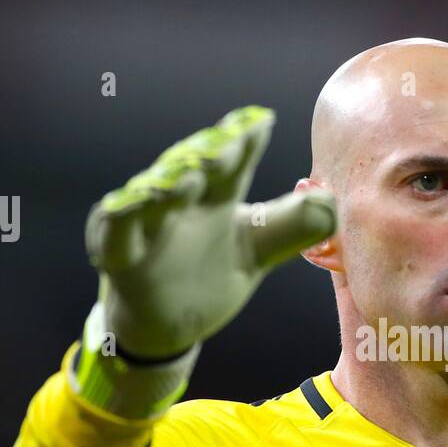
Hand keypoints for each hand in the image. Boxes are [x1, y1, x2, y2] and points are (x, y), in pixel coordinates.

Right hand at [85, 105, 336, 360]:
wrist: (170, 324)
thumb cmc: (210, 273)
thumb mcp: (257, 250)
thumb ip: (291, 226)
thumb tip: (332, 204)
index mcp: (217, 195)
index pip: (234, 161)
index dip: (245, 140)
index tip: (262, 122)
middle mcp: (182, 201)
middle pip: (193, 169)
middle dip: (209, 154)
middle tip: (228, 145)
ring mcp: (148, 226)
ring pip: (152, 196)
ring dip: (167, 183)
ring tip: (185, 176)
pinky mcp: (122, 257)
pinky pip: (115, 235)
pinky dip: (117, 221)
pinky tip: (121, 208)